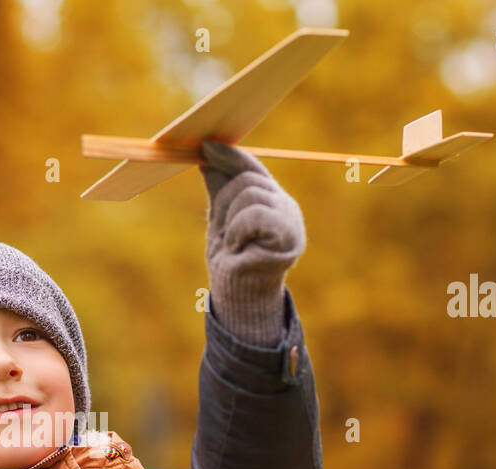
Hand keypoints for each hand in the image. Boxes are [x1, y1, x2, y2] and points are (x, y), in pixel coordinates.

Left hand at [199, 140, 305, 340]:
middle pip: (247, 179)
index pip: (252, 167)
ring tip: (234, 244)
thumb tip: (206, 154)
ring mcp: (290, 220)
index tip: (205, 147)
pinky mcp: (288, 236)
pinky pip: (254, 214)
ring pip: (250, 194)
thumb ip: (218, 188)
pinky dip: (238, 230)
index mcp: (271, 199)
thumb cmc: (230, 261)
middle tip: (224, 233)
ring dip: (230, 222)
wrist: (236, 296)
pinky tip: (238, 248)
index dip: (230, 156)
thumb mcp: (220, 218)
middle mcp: (285, 205)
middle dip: (224, 203)